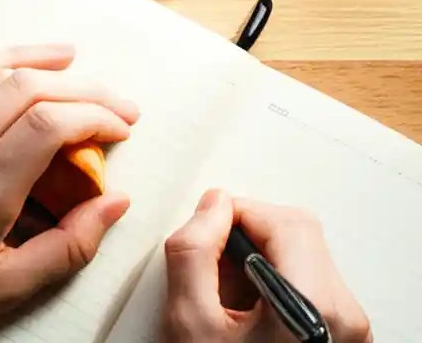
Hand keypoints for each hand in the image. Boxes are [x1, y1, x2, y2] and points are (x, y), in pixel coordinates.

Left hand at [0, 44, 138, 342]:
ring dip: (42, 68)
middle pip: (27, 91)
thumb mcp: (0, 293)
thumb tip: (113, 204)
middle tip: (119, 108)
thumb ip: (66, 248)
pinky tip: (22, 59)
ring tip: (82, 73)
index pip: (48, 127)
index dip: (96, 117)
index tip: (122, 128)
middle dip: (84, 91)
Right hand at [162, 190, 371, 342]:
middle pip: (299, 235)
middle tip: (210, 264)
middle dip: (247, 235)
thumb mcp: (189, 321)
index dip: (238, 212)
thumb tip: (212, 207)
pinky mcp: (340, 335)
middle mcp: (344, 316)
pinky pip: (308, 283)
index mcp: (314, 307)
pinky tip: (243, 311)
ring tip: (225, 297)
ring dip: (257, 260)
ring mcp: (347, 328)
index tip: (206, 225)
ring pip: (303, 257)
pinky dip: (270, 282)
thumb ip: (193, 252)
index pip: (285, 222)